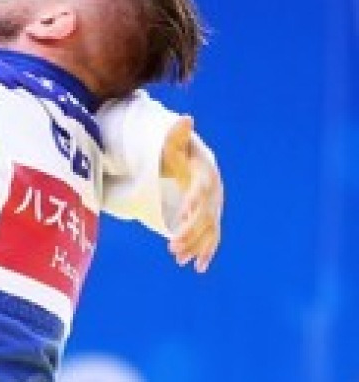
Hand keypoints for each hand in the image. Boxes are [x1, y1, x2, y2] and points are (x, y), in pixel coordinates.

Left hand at [161, 116, 222, 272]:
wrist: (188, 162)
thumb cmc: (179, 150)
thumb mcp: (175, 140)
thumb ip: (178, 132)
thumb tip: (186, 118)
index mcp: (206, 173)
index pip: (202, 189)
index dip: (194, 202)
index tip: (181, 215)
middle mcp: (214, 192)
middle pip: (205, 215)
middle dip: (190, 231)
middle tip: (171, 246)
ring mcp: (214, 207)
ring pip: (208, 229)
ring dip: (194, 245)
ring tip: (177, 258)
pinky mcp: (209, 219)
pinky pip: (211, 237)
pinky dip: (206, 252)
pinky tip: (198, 267)